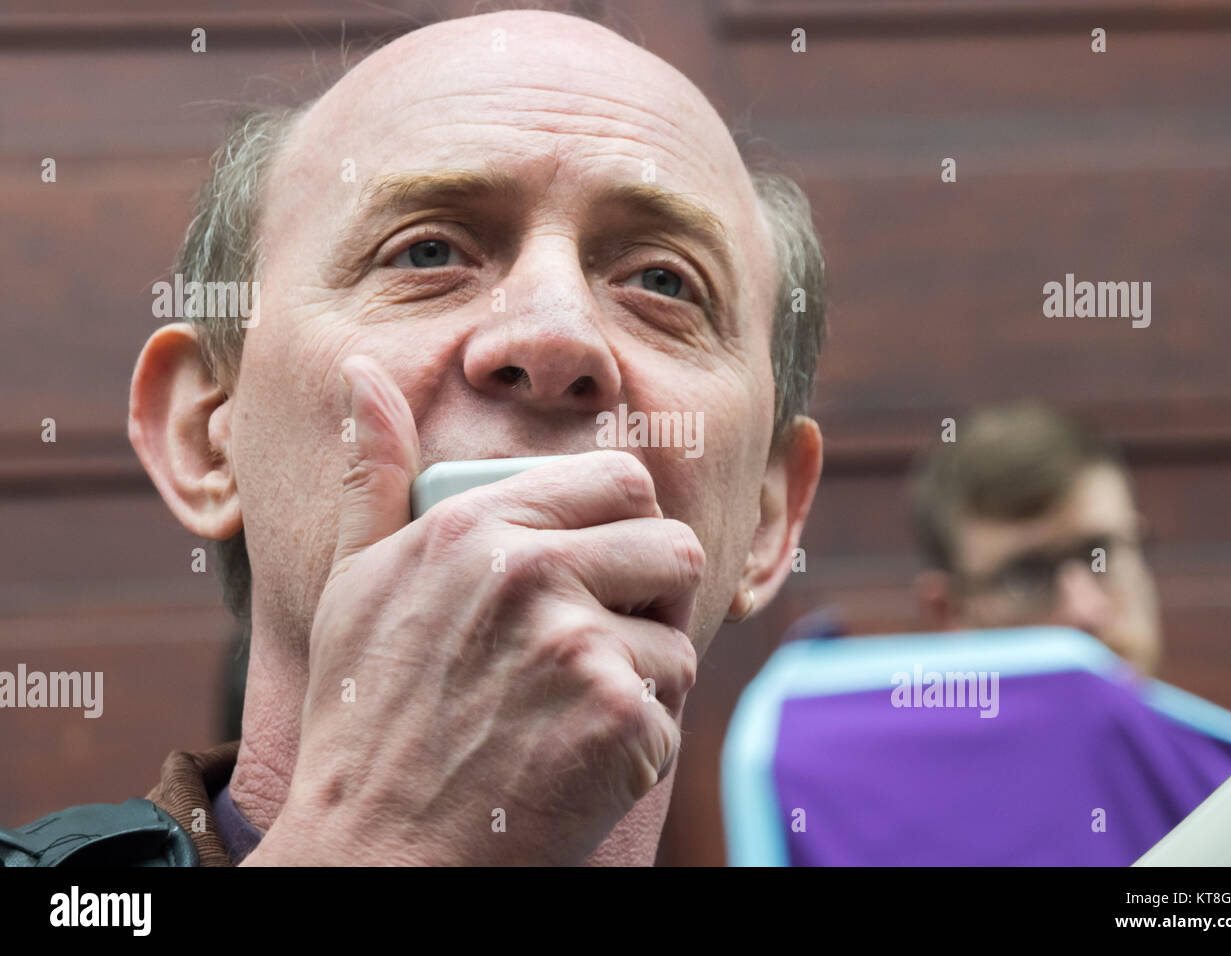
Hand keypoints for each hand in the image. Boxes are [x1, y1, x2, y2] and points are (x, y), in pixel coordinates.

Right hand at [242, 355, 702, 864]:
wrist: (374, 848)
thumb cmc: (364, 717)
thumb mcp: (355, 582)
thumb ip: (375, 475)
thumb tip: (364, 376)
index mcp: (476, 527)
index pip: (622, 483)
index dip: (626, 529)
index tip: (601, 573)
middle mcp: (530, 571)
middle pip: (674, 548)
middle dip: (652, 599)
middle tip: (598, 647)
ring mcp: (576, 644)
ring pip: (680, 639)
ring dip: (642, 683)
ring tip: (568, 715)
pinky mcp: (615, 718)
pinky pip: (672, 715)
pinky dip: (636, 750)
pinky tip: (572, 764)